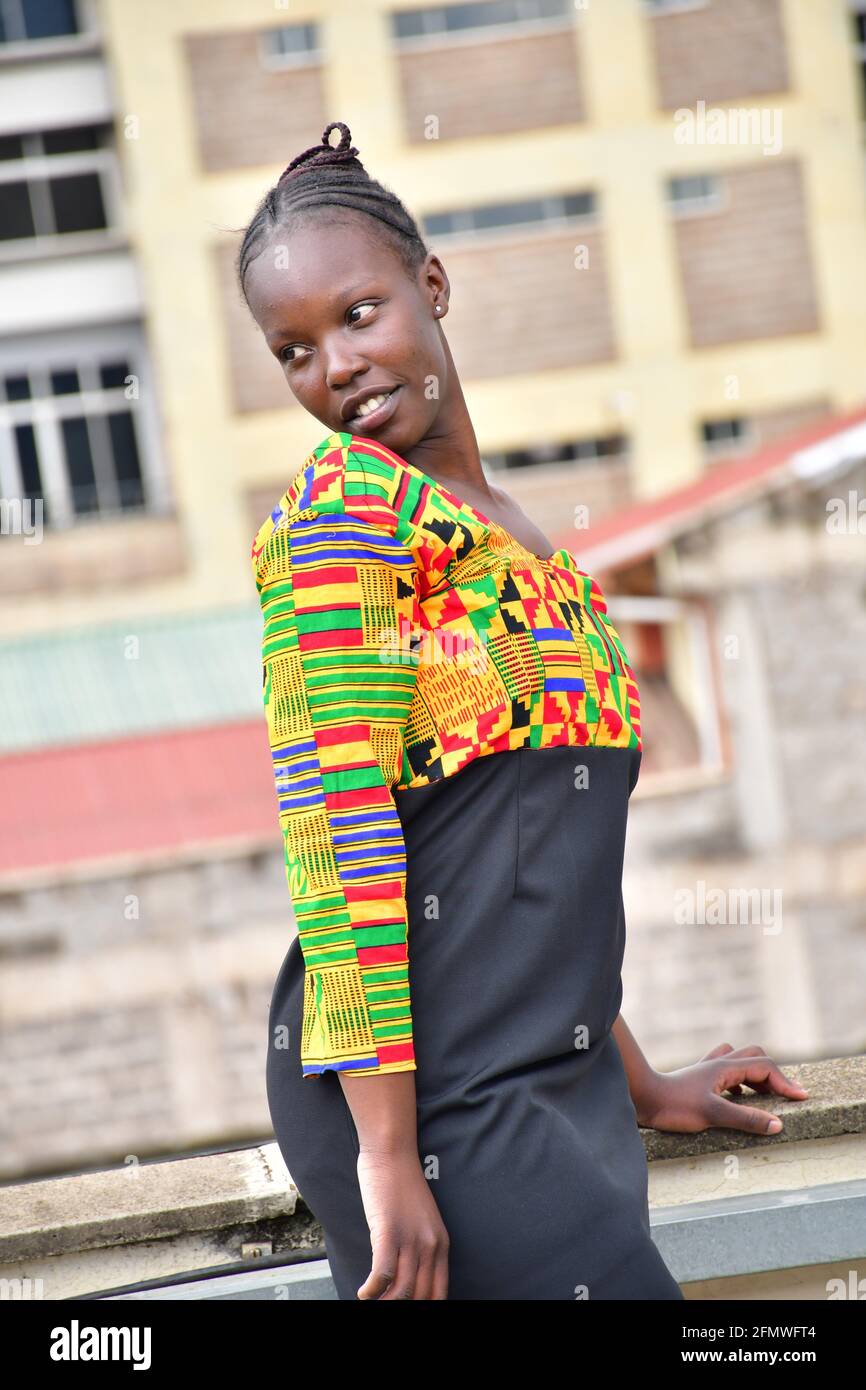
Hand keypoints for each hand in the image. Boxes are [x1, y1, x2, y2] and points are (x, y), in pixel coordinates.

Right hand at [354, 1145, 449, 1298]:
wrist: (392, 1152)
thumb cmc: (401, 1184)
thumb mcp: (421, 1220)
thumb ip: (420, 1247)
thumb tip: (407, 1277)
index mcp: (441, 1244)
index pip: (438, 1293)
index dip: (423, 1306)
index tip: (407, 1306)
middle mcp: (430, 1245)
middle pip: (420, 1296)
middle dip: (402, 1306)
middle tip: (384, 1304)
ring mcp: (410, 1239)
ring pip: (402, 1292)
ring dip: (385, 1303)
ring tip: (372, 1301)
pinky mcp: (388, 1231)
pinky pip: (382, 1274)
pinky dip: (372, 1291)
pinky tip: (364, 1293)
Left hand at [635, 1042, 808, 1135]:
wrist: (641, 1098)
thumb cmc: (674, 1106)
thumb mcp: (713, 1114)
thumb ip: (746, 1118)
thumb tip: (777, 1124)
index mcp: (725, 1068)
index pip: (765, 1067)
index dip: (785, 1082)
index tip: (801, 1099)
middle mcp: (718, 1064)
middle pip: (755, 1057)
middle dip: (773, 1074)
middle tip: (784, 1096)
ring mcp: (707, 1070)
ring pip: (740, 1062)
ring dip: (756, 1075)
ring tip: (766, 1097)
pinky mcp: (698, 1080)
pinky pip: (725, 1071)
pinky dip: (739, 1081)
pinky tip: (737, 1098)